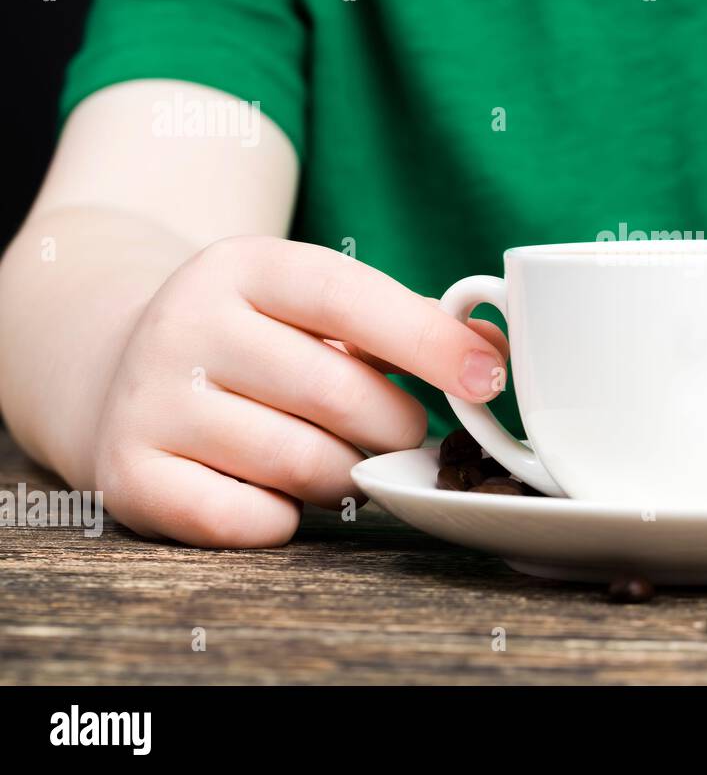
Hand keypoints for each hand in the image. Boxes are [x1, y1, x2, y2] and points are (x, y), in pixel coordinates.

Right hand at [92, 236, 507, 546]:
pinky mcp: (128, 474)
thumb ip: (407, 325)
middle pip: (337, 394)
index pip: (349, 298)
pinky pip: (247, 521)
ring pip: (301, 464)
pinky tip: (274, 491)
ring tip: (332, 454)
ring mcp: (150, 399)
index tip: (490, 379)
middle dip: (394, 426)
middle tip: (398, 431)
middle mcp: (187, 323)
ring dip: (343, 475)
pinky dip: (283, 518)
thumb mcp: (320, 308)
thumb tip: (497, 352)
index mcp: (246, 267)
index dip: (429, 342)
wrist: (128, 370)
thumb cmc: (264, 343)